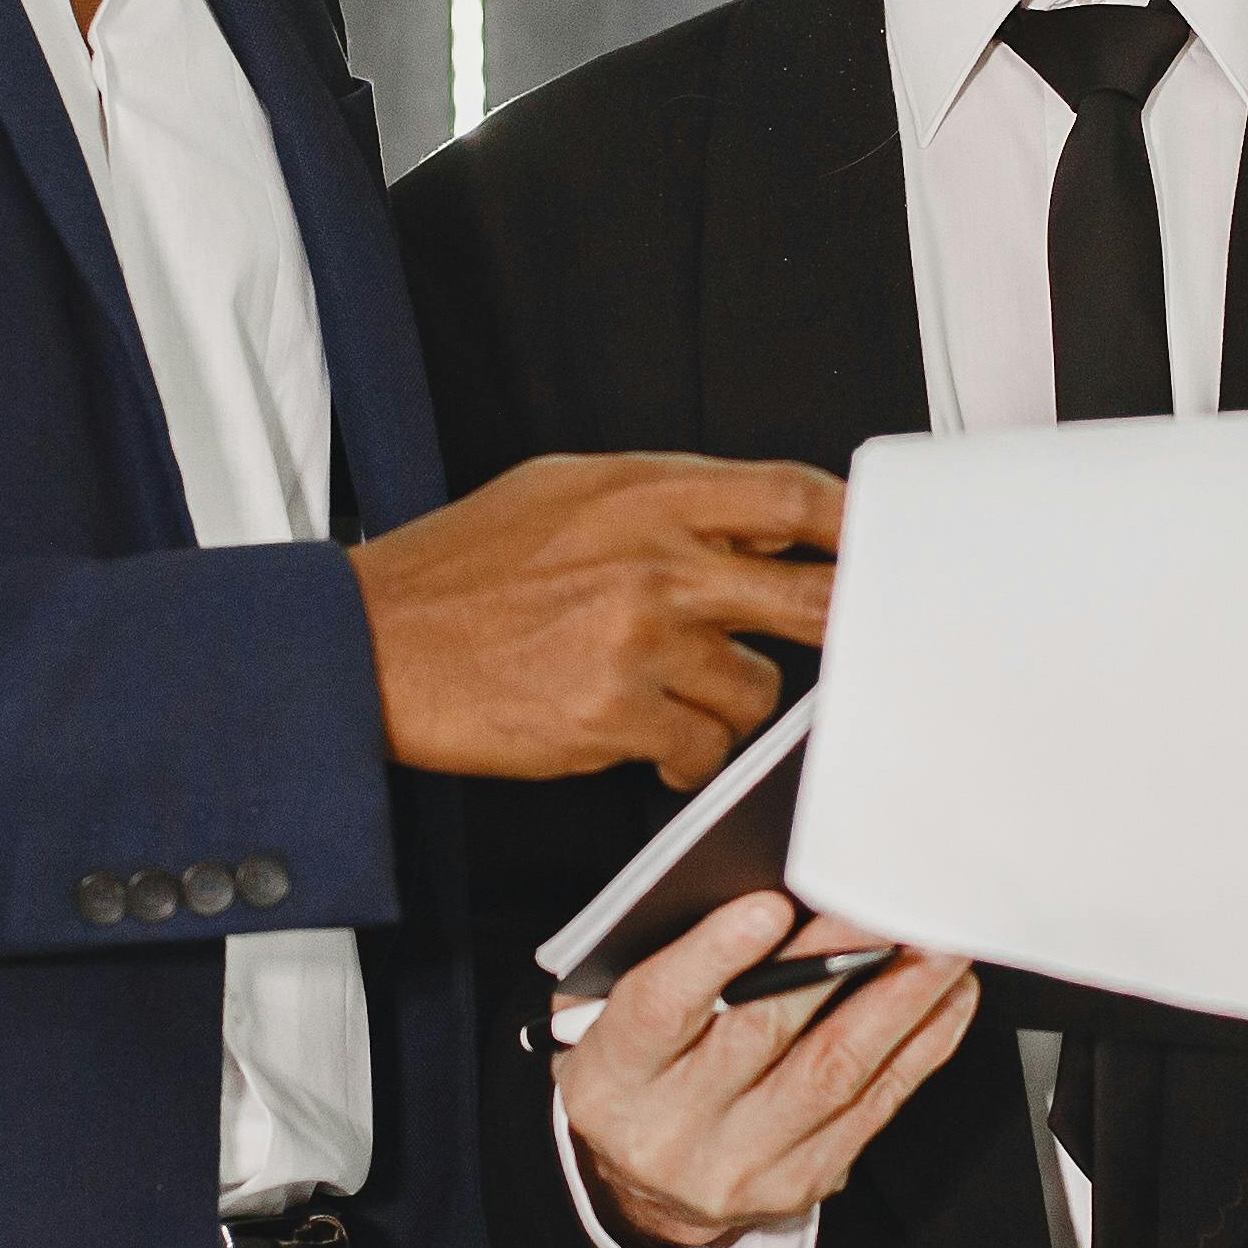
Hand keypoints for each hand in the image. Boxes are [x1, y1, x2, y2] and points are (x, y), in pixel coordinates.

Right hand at [354, 453, 839, 785]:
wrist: (371, 645)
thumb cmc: (461, 570)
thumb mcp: (562, 492)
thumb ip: (663, 502)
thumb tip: (758, 526)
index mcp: (644, 494)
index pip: (789, 497)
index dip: (850, 526)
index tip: (876, 549)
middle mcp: (654, 562)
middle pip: (809, 599)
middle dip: (844, 630)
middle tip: (860, 649)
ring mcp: (640, 643)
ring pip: (754, 690)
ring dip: (728, 703)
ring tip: (672, 696)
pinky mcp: (616, 717)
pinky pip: (701, 750)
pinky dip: (684, 755)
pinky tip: (644, 740)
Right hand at [558, 894, 977, 1247]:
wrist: (642, 1188)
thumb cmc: (639, 1071)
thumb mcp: (611, 1018)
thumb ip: (669, 962)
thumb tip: (771, 893)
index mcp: (611, 1077)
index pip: (658, 1010)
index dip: (714, 956)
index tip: (770, 906)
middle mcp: (671, 1131)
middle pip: (760, 1034)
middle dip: (833, 958)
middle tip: (883, 903)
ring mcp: (742, 1165)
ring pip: (833, 1072)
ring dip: (897, 999)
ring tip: (938, 943)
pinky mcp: (804, 1182)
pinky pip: (874, 1106)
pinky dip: (919, 1045)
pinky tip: (946, 997)